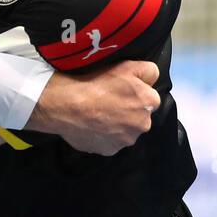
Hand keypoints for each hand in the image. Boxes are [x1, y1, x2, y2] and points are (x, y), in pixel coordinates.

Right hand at [29, 60, 160, 154]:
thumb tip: (151, 79)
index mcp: (149, 102)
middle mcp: (143, 124)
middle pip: (138, 117)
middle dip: (127, 111)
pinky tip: (90, 125)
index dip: (133, 93)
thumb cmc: (95, 82)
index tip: (118, 90)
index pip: (149, 98)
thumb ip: (148, 71)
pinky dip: (102, 135)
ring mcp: (125, 140)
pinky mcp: (108, 151)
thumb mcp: (126, 65)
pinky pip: (109, 142)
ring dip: (115, 125)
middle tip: (106, 102)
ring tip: (96, 114)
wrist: (65, 105)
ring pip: (124, 131)